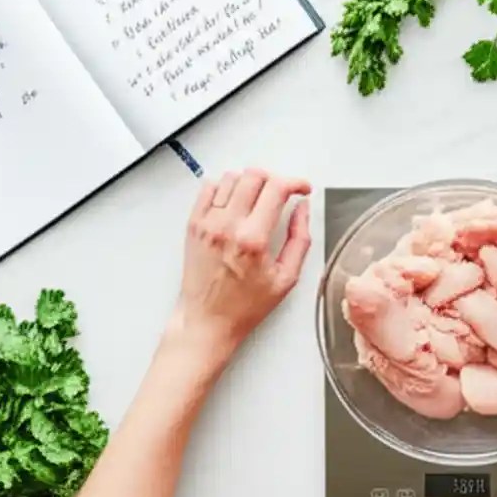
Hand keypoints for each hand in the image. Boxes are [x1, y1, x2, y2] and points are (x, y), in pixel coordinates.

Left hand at [168, 169, 311, 365]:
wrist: (207, 320)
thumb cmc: (244, 306)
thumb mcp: (286, 278)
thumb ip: (299, 239)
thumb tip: (302, 210)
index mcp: (253, 240)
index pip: (277, 189)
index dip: (295, 183)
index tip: (301, 189)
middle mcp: (227, 226)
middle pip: (254, 175)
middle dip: (274, 179)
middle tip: (281, 192)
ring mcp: (207, 223)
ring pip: (231, 177)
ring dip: (250, 181)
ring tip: (258, 198)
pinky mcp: (193, 225)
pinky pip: (208, 188)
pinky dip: (225, 187)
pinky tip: (234, 201)